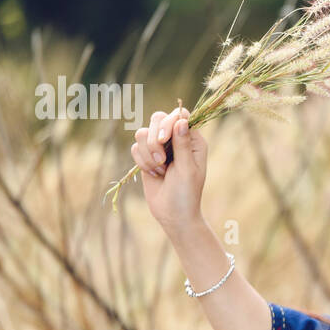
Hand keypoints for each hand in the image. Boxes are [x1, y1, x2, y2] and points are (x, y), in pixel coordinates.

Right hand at [130, 106, 207, 232]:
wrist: (173, 214)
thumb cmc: (186, 193)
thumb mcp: (187, 169)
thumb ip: (183, 144)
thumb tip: (181, 120)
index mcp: (193, 139)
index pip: (179, 115)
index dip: (168, 123)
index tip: (163, 139)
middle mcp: (177, 139)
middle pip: (157, 119)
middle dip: (154, 140)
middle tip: (162, 160)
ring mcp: (160, 147)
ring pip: (142, 133)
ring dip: (148, 154)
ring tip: (160, 170)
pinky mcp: (147, 156)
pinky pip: (135, 147)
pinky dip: (142, 162)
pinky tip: (154, 174)